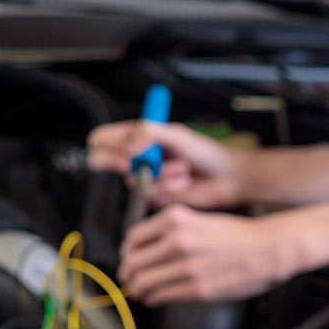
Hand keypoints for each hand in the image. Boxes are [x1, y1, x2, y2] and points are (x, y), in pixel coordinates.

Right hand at [86, 119, 247, 210]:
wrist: (226, 177)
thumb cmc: (205, 151)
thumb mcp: (176, 134)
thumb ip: (148, 134)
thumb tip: (126, 146)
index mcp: (137, 136)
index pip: (102, 138)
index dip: (104, 144)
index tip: (124, 149)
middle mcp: (137, 156)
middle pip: (105, 161)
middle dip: (123, 163)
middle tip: (136, 163)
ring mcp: (145, 177)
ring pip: (133, 180)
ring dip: (161, 174)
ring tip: (182, 169)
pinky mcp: (155, 195)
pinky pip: (150, 194)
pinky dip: (170, 187)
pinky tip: (184, 181)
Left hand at [117, 207, 295, 305]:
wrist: (269, 248)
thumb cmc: (237, 235)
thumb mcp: (199, 218)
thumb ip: (171, 230)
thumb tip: (145, 248)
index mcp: (175, 219)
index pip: (133, 238)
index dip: (127, 252)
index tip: (128, 258)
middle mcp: (177, 240)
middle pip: (132, 262)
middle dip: (127, 274)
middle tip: (128, 279)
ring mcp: (186, 266)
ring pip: (143, 282)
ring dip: (137, 290)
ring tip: (139, 292)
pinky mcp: (197, 288)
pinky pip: (161, 296)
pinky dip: (152, 299)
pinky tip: (155, 298)